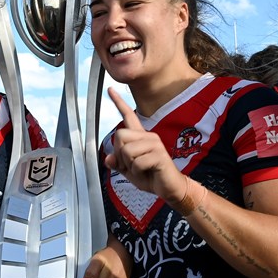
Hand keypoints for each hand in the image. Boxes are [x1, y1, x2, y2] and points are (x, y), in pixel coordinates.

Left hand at [104, 87, 186, 201]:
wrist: (169, 188)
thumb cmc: (151, 177)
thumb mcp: (129, 171)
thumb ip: (118, 164)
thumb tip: (108, 159)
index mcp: (140, 137)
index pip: (128, 116)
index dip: (118, 103)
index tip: (109, 90)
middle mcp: (148, 136)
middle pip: (119, 135)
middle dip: (120, 154)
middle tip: (130, 165)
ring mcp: (154, 144)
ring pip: (127, 150)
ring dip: (129, 165)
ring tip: (141, 169)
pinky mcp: (159, 154)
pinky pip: (137, 162)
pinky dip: (137, 172)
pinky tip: (148, 171)